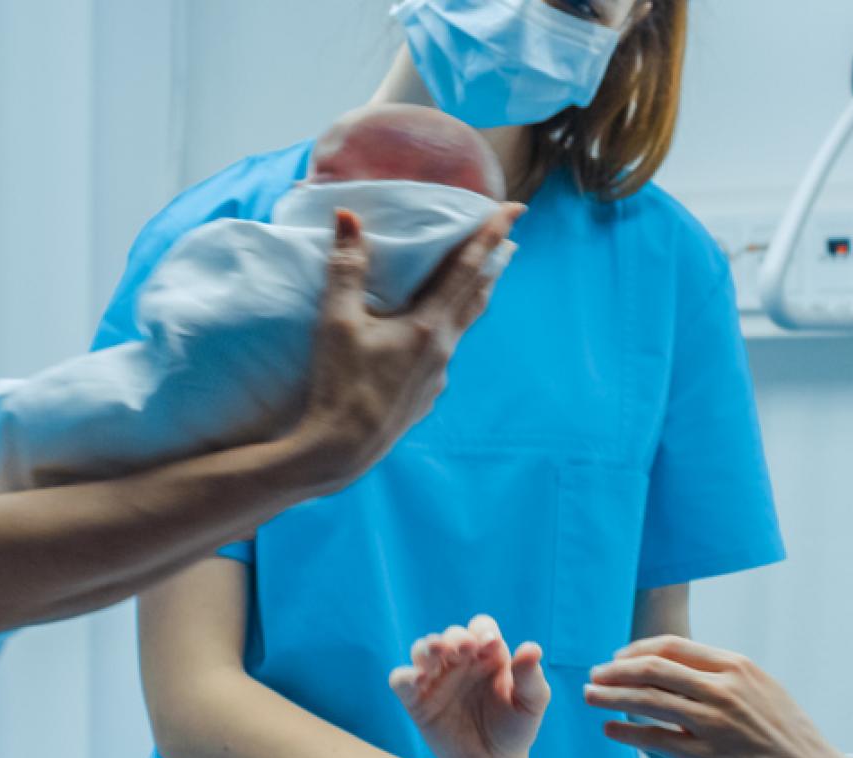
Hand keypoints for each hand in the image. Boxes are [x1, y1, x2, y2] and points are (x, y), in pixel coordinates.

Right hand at [292, 204, 521, 489]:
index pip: (467, 269)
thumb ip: (346, 269)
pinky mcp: (424, 399)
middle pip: (476, 298)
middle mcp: (442, 351)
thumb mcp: (337, 323)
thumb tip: (348, 217)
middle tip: (509, 242)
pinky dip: (443, 333)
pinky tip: (430, 337)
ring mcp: (436, 378)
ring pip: (460, 328)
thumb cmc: (339, 385)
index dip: (490, 236)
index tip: (514, 211)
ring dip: (471, 300)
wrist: (341, 451)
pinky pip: (440, 356)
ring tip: (478, 283)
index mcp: (429, 327)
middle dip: (492, 266)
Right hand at [390, 615, 548, 757]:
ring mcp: (437, 679)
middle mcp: (460, 662)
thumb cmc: (514, 729)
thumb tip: (532, 648)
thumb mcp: (531, 704)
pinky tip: (418, 679)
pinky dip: (405, 676)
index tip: (490, 646)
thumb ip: (530, 678)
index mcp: (488, 655)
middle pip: (451, 635)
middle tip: (465, 649)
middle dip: (456, 638)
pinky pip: (401, 680)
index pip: (481, 628)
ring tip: (438, 652)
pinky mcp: (416, 701)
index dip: (482, 631)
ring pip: (422, 650)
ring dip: (427, 647)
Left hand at [583, 636, 841, 757]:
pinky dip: (626, 732)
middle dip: (615, 670)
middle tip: (593, 675)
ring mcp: (713, 722)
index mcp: (735, 666)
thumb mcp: (761, 687)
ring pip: (646, 701)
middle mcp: (722, 688)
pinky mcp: (706, 756)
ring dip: (610, 697)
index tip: (617, 658)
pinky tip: (609, 730)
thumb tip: (680, 667)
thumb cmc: (787, 732)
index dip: (636, 650)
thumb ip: (724, 675)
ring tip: (589, 696)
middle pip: (651, 669)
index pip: (671, 647)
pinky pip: (654, 739)